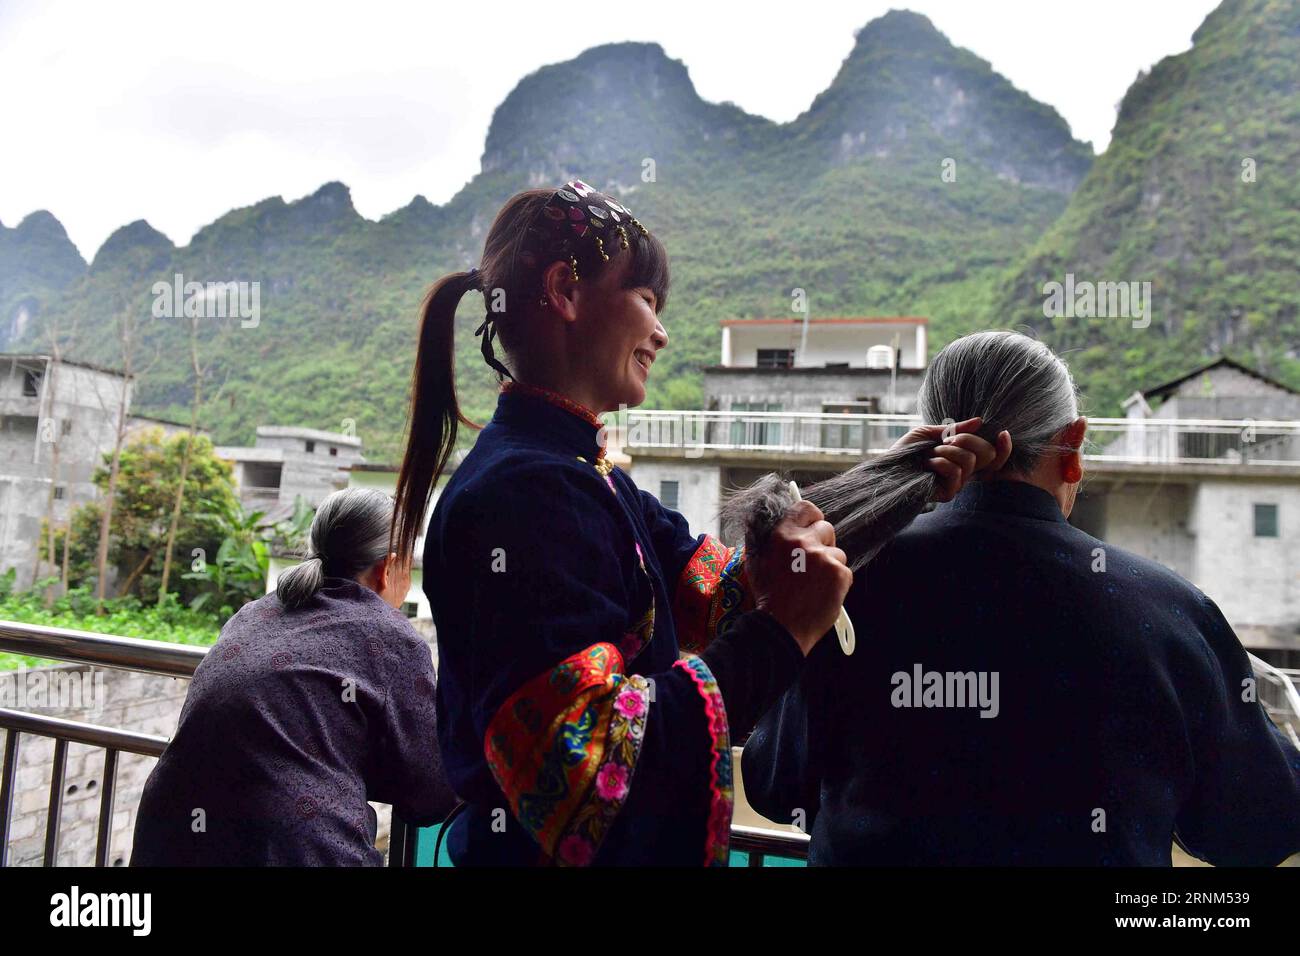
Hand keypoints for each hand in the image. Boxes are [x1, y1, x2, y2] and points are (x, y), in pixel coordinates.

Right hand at [748, 500, 852, 655]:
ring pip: (837, 552)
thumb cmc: (768, 597)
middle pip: (826, 528)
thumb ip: (760, 536)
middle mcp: (804, 542)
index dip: (811, 516)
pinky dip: (837, 582)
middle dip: (822, 542)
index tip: (812, 525)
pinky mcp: (839, 574)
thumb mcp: (756, 561)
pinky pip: (844, 571)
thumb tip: (760, 517)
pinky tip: (822, 593)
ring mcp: (824, 558)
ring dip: (829, 565)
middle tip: (812, 563)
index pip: (805, 508)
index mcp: (782, 535)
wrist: (781, 627)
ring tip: (814, 584)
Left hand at [891, 417, 1011, 502]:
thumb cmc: (907, 450)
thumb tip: (979, 421)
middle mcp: (965, 471)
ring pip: (970, 461)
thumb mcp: (931, 432)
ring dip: (946, 451)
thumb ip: (955, 428)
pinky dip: (940, 463)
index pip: (994, 456)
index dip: (1005, 447)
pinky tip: (927, 464)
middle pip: (987, 454)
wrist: (889, 465)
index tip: (1003, 432)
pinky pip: (956, 472)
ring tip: (930, 455)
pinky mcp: (948, 493)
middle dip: (967, 440)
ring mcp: (958, 483)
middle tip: (946, 440)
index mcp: (964, 456)